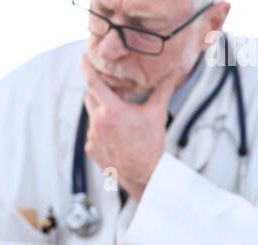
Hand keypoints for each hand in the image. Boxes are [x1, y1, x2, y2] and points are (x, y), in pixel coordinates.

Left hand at [79, 57, 180, 201]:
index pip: (93, 83)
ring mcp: (92, 136)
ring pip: (91, 114)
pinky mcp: (89, 148)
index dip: (86, 68)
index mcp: (112, 111)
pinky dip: (99, 127)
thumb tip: (175, 72)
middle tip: (111, 91)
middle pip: (90, 96)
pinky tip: (115, 133)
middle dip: (98, 91)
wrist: (144, 173)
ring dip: (100, 110)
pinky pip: (91, 131)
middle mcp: (98, 122)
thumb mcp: (157, 113)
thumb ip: (163, 90)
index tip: (83, 59)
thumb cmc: (151, 144)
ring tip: (118, 116)